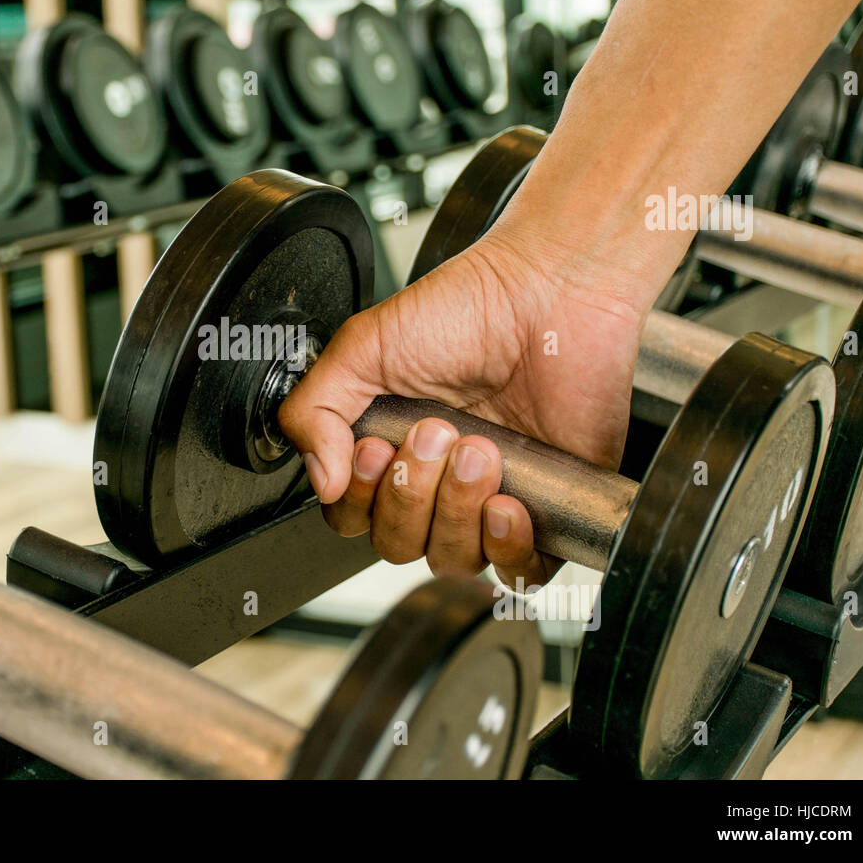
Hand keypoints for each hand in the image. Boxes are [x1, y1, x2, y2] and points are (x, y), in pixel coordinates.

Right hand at [277, 230, 644, 587]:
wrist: (550, 293)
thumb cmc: (466, 309)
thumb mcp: (362, 346)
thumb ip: (312, 409)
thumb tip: (321, 481)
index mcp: (389, 449)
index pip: (353, 517)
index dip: (360, 499)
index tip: (375, 451)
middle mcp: (436, 482)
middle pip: (398, 545)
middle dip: (410, 496)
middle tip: (435, 434)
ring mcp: (490, 497)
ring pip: (454, 560)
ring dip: (457, 511)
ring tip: (479, 450)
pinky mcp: (547, 507)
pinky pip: (522, 569)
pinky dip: (509, 549)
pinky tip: (509, 504)